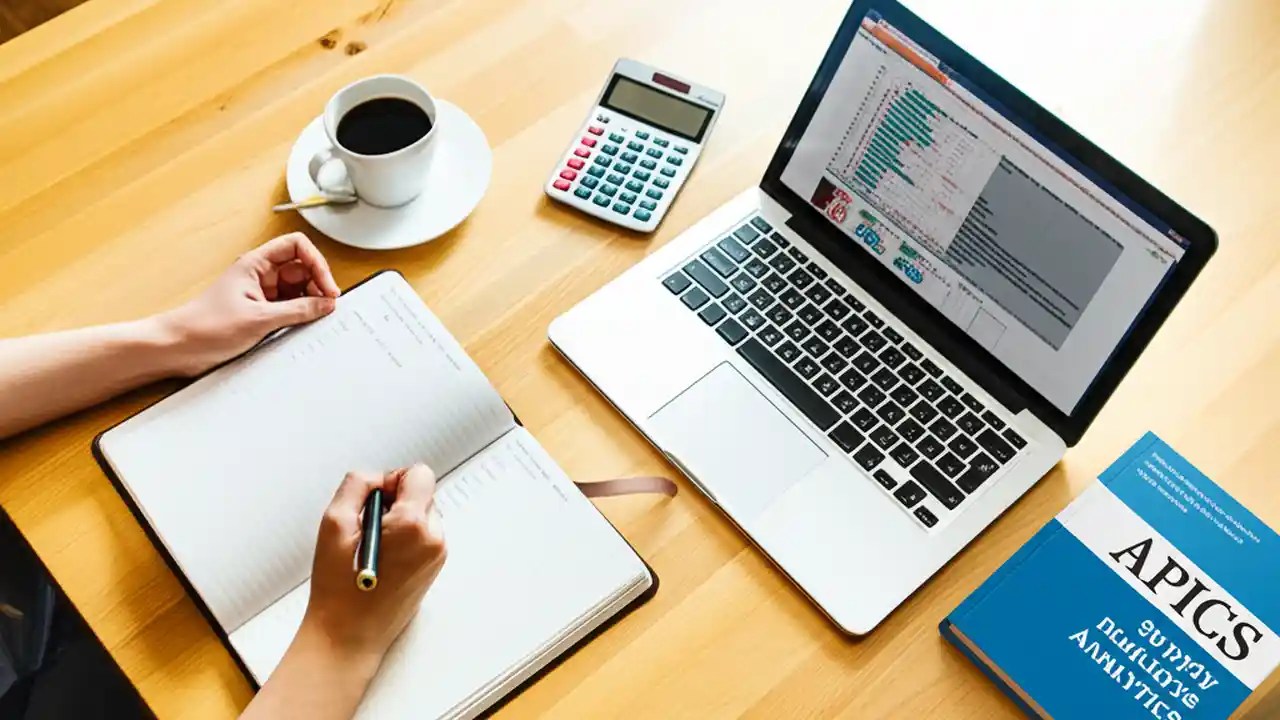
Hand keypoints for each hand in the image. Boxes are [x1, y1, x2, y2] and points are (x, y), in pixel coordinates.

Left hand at [157, 232, 341, 375]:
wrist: (178, 347)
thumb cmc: (204, 326)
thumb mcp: (259, 319)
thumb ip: (297, 311)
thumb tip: (325, 304)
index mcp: (255, 264)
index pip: (297, 246)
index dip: (317, 263)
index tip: (327, 287)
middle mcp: (259, 275)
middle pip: (301, 268)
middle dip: (317, 284)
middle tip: (326, 305)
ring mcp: (260, 294)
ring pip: (297, 289)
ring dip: (309, 300)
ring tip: (314, 316)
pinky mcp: (259, 312)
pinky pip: (288, 307)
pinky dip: (299, 313)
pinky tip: (301, 324)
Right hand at [303, 465, 447, 662]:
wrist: (349, 637)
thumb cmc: (339, 591)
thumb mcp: (334, 525)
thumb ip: (356, 486)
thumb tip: (374, 477)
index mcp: (413, 525)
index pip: (419, 474)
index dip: (391, 480)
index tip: (373, 500)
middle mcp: (433, 539)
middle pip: (422, 493)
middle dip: (394, 502)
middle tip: (367, 528)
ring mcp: (437, 555)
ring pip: (422, 514)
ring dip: (399, 521)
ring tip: (373, 548)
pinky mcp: (434, 567)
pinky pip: (422, 535)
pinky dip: (404, 538)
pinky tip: (383, 559)